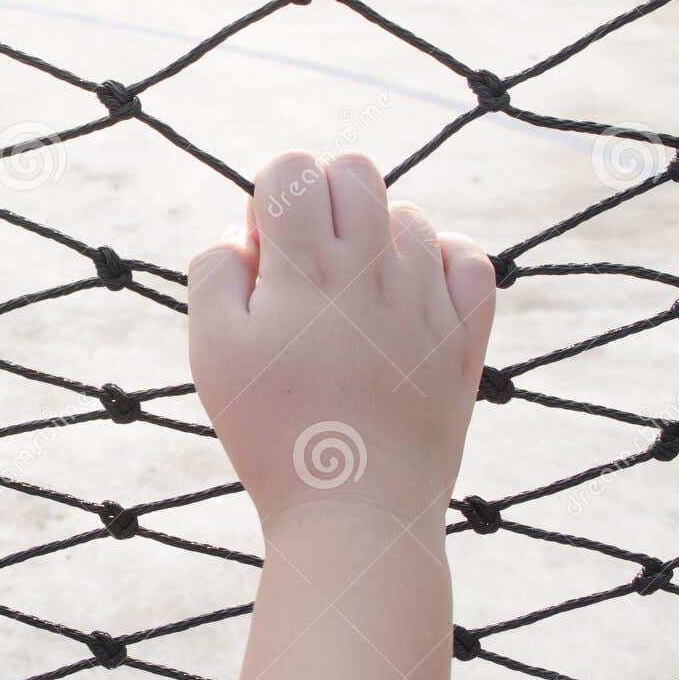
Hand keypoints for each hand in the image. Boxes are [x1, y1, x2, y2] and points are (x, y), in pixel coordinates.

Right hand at [187, 150, 494, 530]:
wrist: (356, 511)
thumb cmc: (270, 432)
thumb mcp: (211, 352)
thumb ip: (214, 273)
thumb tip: (243, 233)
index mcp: (305, 266)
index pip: (292, 168)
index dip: (267, 198)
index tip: (262, 258)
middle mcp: (374, 267)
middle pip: (354, 169)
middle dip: (320, 197)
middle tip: (301, 270)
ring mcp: (428, 298)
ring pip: (407, 213)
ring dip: (372, 236)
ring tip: (348, 301)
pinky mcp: (466, 335)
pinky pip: (468, 257)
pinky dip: (438, 261)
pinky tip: (406, 298)